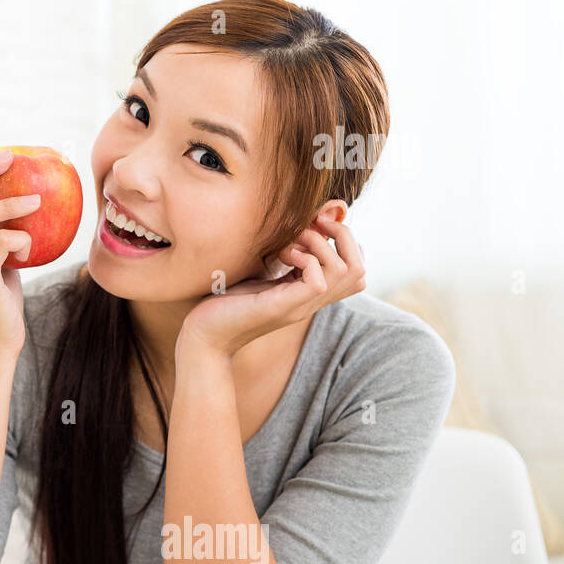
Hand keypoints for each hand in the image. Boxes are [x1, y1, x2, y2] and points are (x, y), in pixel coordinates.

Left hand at [177, 209, 366, 361]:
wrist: (203, 336)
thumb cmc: (225, 302)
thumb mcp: (260, 272)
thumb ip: (283, 254)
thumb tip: (296, 227)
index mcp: (308, 292)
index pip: (356, 267)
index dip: (343, 240)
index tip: (313, 227)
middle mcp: (310, 301)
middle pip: (360, 268)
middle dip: (341, 235)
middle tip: (309, 227)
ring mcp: (300, 306)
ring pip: (347, 271)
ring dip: (320, 244)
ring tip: (289, 244)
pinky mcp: (282, 307)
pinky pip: (318, 280)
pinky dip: (304, 258)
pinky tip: (280, 257)